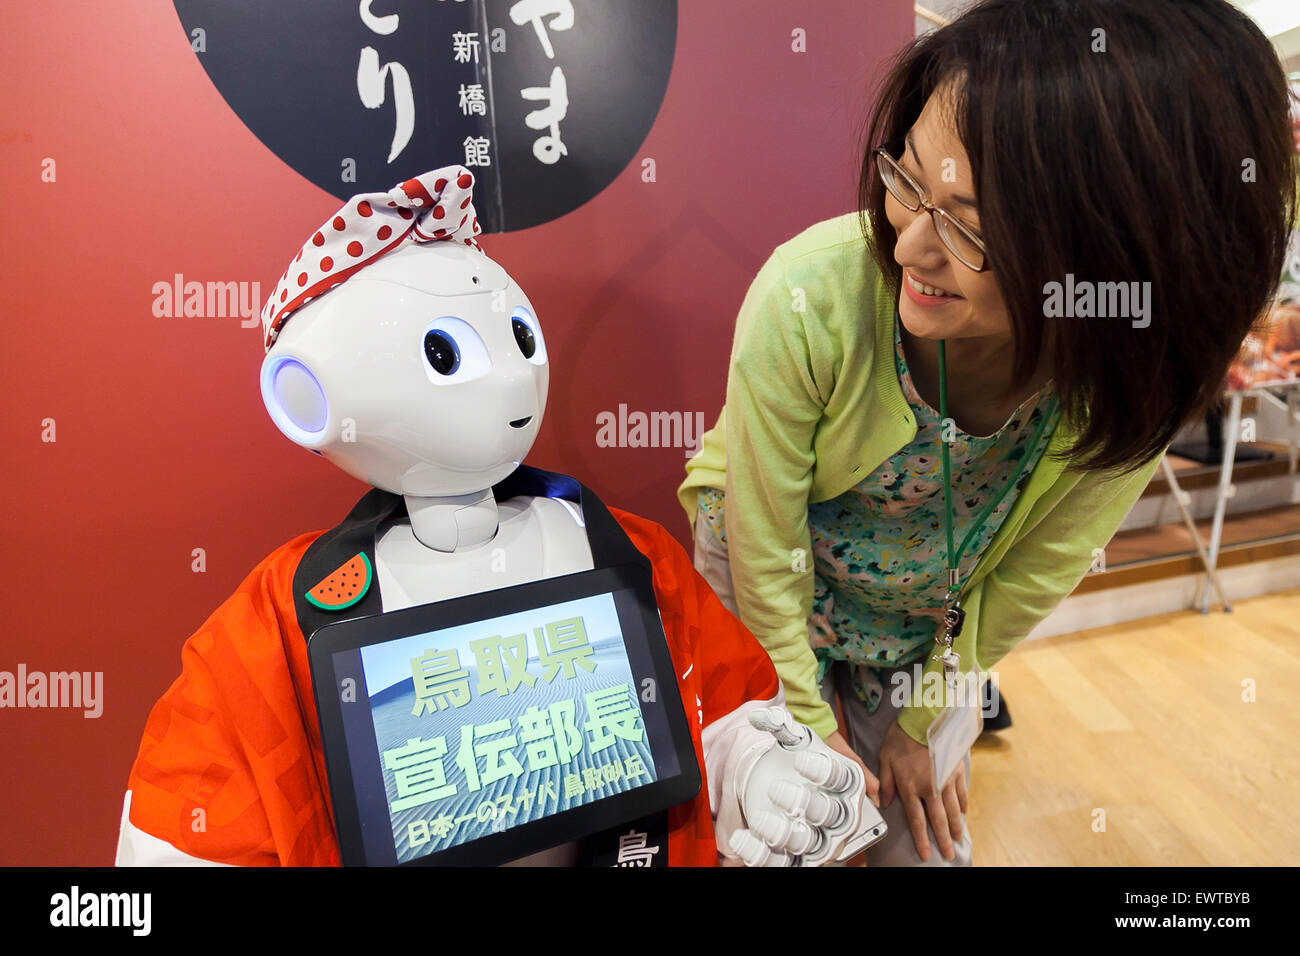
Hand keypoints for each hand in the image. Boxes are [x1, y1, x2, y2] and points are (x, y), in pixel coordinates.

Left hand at [727, 708, 885, 865]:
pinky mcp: (793, 853)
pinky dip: (759, 854)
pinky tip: (741, 841)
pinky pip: (779, 861)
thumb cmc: (801, 756)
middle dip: (804, 803)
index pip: (839, 779)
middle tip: (776, 788)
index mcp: (844, 785)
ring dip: (781, 833)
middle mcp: (834, 816)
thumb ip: (788, 729)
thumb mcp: (800, 741)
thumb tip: (779, 721)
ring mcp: (814, 836)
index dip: (823, 771)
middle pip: (826, 814)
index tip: (800, 760)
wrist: (786, 772)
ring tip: (759, 819)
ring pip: (803, 842)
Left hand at [877, 719, 967, 861]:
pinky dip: (963, 804)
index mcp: (910, 787)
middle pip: (938, 820)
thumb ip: (886, 782)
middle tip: (949, 854)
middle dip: (943, 839)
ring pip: (953, 809)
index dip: (922, 839)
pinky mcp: (956, 770)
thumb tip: (885, 802)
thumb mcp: (885, 758)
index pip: (917, 820)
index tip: (926, 854)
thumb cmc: (901, 737)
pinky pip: (961, 792)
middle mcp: (930, 788)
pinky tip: (964, 813)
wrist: (924, 718)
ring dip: (956, 826)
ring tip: (958, 838)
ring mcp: (945, 780)